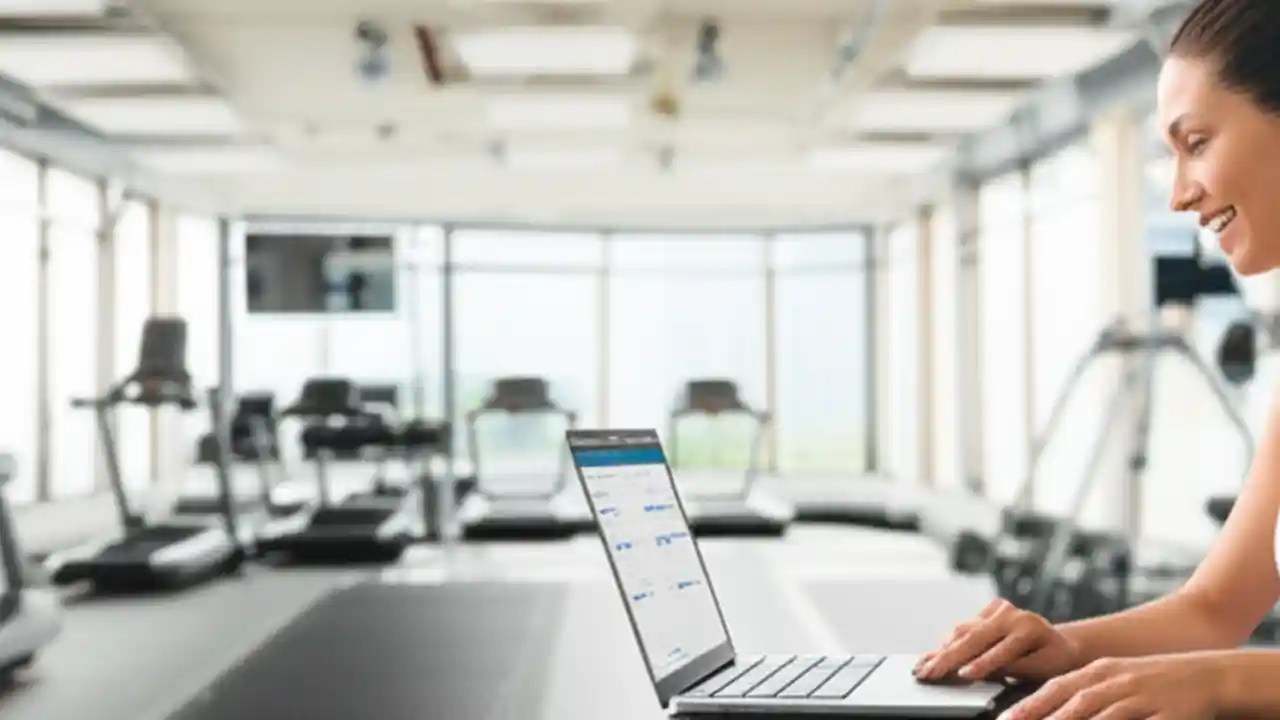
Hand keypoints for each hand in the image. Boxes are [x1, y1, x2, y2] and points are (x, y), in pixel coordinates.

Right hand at [914, 599, 1080, 682]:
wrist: (1060, 642)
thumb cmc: (1054, 660)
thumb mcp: (1042, 668)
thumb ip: (1014, 667)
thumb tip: (984, 671)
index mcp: (1029, 627)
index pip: (1001, 649)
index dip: (981, 663)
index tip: (963, 675)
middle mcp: (1010, 614)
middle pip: (974, 637)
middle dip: (949, 658)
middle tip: (929, 674)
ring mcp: (997, 610)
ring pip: (962, 631)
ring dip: (941, 652)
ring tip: (922, 669)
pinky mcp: (986, 611)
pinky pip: (962, 629)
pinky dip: (945, 645)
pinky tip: (929, 658)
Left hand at [999, 654, 1222, 718]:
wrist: (1209, 674)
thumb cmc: (1153, 680)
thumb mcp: (1115, 678)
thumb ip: (1083, 691)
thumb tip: (1046, 709)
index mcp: (1100, 671)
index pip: (1058, 688)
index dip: (1031, 704)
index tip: (1006, 719)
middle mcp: (1118, 681)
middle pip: (1076, 703)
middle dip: (1045, 719)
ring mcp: (1143, 697)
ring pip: (1105, 715)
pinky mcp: (1170, 714)